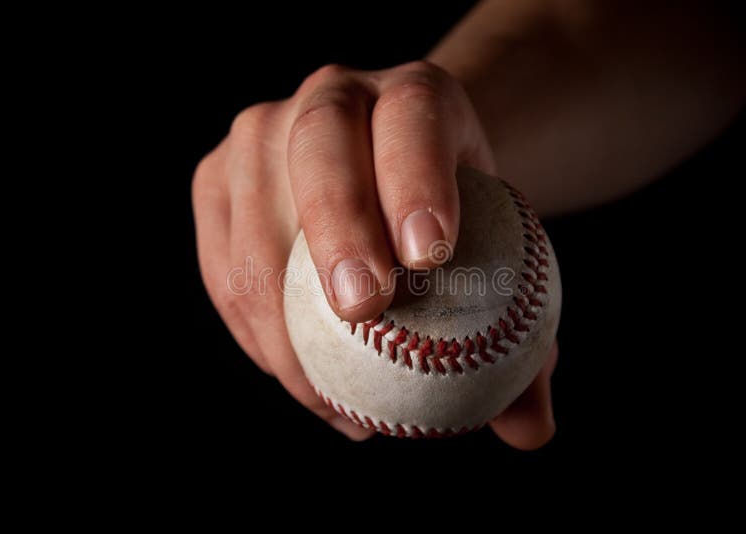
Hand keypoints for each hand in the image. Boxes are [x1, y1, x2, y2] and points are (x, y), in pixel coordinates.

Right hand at [192, 60, 556, 447]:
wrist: (392, 175)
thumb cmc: (457, 225)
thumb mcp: (504, 261)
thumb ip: (521, 342)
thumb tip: (530, 431)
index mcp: (416, 93)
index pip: (413, 118)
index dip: (417, 178)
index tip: (432, 258)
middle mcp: (330, 94)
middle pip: (320, 146)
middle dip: (336, 229)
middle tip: (363, 314)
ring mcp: (259, 134)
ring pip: (253, 222)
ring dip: (284, 318)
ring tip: (335, 400)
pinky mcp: (215, 180)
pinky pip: (222, 267)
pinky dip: (254, 333)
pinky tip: (300, 382)